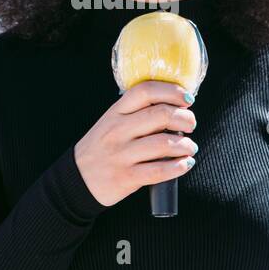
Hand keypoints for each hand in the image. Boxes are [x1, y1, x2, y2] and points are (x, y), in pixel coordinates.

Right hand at [74, 80, 197, 206]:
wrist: (77, 178)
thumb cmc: (102, 148)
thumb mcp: (112, 122)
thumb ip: (137, 113)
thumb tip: (176, 108)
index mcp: (115, 112)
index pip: (145, 91)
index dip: (171, 91)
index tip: (186, 99)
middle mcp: (118, 130)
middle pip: (160, 115)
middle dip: (185, 118)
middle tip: (191, 124)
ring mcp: (121, 155)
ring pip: (164, 143)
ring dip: (186, 144)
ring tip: (189, 147)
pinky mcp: (126, 177)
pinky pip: (159, 171)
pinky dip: (178, 167)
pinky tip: (184, 164)